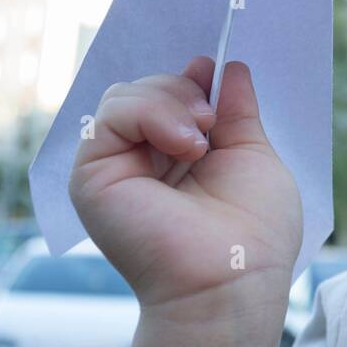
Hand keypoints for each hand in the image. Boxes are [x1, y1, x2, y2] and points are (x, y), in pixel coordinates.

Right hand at [68, 56, 302, 314]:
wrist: (231, 280)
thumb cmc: (255, 232)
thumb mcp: (254, 155)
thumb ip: (237, 112)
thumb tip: (226, 66)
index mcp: (181, 157)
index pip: (172, 97)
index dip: (192, 79)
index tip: (212, 73)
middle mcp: (145, 161)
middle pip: (148, 89)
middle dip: (185, 90)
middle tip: (212, 121)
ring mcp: (116, 167)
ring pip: (126, 95)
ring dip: (171, 102)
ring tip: (200, 140)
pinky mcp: (92, 175)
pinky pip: (111, 114)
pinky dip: (152, 114)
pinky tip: (184, 147)